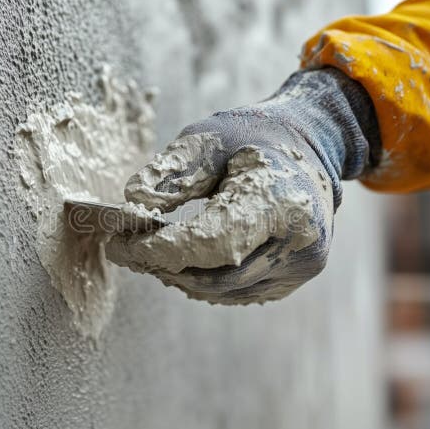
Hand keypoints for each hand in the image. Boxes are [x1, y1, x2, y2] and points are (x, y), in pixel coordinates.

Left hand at [106, 68, 377, 303]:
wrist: (309, 146)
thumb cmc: (253, 138)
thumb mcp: (208, 140)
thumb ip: (171, 174)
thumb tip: (132, 203)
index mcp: (282, 201)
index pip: (211, 242)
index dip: (161, 250)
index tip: (120, 243)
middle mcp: (300, 242)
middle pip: (215, 274)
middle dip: (162, 264)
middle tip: (124, 248)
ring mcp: (301, 265)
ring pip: (222, 289)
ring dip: (178, 275)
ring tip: (149, 251)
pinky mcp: (294, 277)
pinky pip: (237, 291)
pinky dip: (202, 280)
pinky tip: (183, 259)